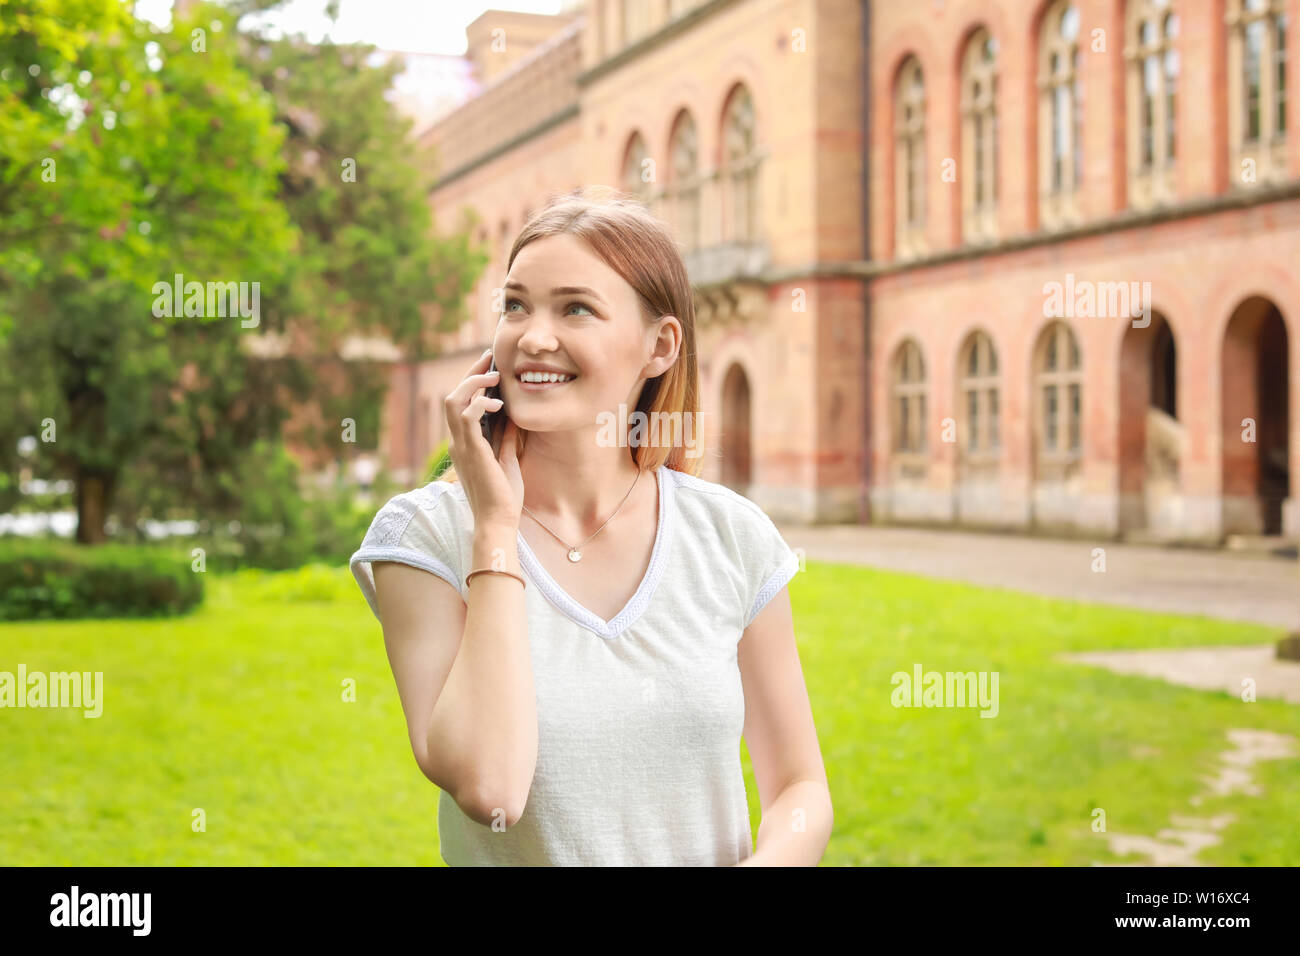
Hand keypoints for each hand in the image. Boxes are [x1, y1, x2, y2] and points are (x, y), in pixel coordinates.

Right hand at [444, 349, 523, 528]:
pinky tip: (497, 403)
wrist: (499, 520)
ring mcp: (461, 446)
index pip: (461, 404)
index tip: (491, 366)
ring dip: (473, 384)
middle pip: (453, 396)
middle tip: (490, 358)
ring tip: (495, 377)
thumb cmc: (503, 496)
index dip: (473, 382)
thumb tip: (511, 415)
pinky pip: (466, 416)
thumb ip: (505, 436)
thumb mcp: (507, 458)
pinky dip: (479, 403)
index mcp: (465, 443)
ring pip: (454, 401)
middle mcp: (458, 441)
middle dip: (471, 374)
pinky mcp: (471, 450)